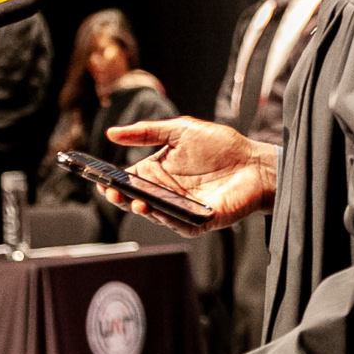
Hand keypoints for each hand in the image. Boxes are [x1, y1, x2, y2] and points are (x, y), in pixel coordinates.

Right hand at [102, 117, 277, 236]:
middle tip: (112, 192)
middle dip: (122, 198)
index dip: (112, 181)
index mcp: (158, 172)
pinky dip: (168, 219)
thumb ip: (146, 132)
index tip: (99, 179)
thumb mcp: (180, 130)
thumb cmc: (221, 146)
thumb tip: (112, 133)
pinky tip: (160, 210)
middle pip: (136, 200)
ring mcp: (181, 209)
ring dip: (144, 209)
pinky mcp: (199, 221)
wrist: (254, 161)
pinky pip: (179, 223)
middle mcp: (166, 192)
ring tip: (137, 201)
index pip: (128, 181)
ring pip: (155, 214)